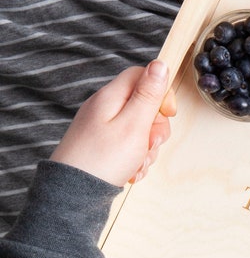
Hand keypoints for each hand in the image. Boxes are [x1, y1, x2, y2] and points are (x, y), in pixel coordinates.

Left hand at [50, 61, 176, 185]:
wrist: (73, 193)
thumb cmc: (103, 160)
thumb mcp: (134, 124)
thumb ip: (149, 94)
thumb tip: (160, 64)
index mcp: (111, 97)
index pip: (142, 76)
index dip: (161, 92)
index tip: (168, 113)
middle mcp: (104, 108)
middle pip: (144, 104)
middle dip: (156, 127)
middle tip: (150, 144)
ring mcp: (102, 127)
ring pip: (139, 128)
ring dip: (147, 147)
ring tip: (138, 163)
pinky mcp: (102, 145)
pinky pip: (129, 144)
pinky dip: (135, 158)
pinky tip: (130, 170)